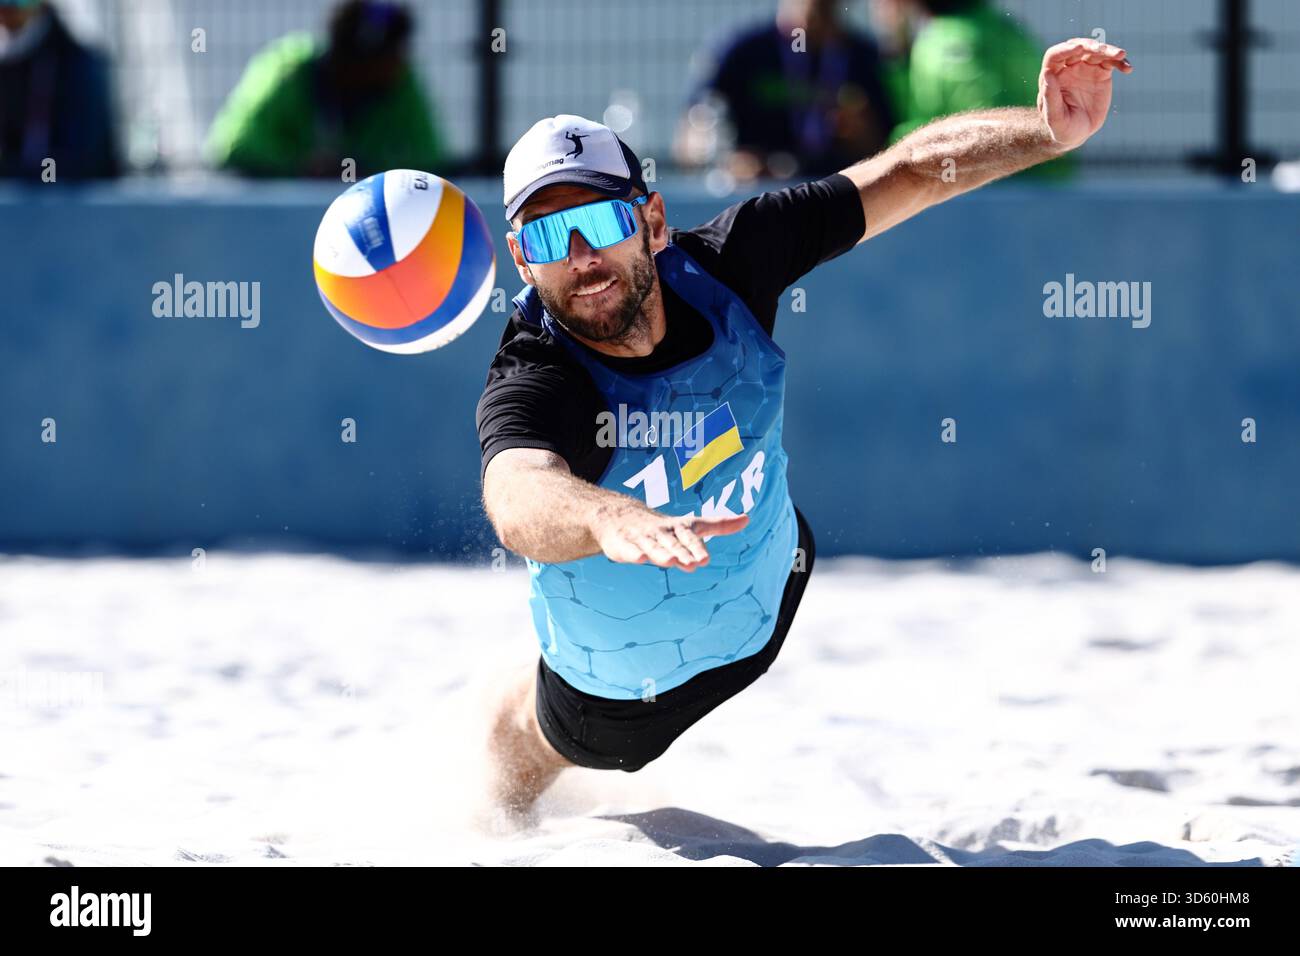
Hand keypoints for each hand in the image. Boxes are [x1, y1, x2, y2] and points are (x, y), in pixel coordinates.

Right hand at [592, 510, 749, 571]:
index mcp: (677, 528)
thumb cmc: (662, 526)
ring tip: (670, 561)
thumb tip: (747, 519)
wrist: (619, 516)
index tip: (706, 559)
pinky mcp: (623, 545)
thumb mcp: (691, 524)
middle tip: (695, 563)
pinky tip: (639, 558)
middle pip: (673, 544)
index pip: (690, 538)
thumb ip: (719, 524)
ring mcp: (641, 539)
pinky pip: (629, 550)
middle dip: (683, 553)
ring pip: (653, 547)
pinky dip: (634, 553)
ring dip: (662, 554)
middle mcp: (660, 532)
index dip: (697, 548)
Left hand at [1037, 38, 1131, 149]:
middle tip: (1102, 49)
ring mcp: (1085, 68)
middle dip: (1090, 46)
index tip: (1079, 48)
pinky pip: (1111, 62)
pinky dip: (1120, 62)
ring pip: (1096, 52)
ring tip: (1121, 55)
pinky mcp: (1101, 73)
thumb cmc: (1061, 127)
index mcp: (1052, 76)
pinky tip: (1127, 69)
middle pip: (1078, 48)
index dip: (1065, 50)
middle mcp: (1068, 67)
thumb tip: (1047, 73)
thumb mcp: (1054, 117)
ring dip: (1109, 51)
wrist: (1077, 133)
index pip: (1055, 55)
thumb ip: (1050, 96)